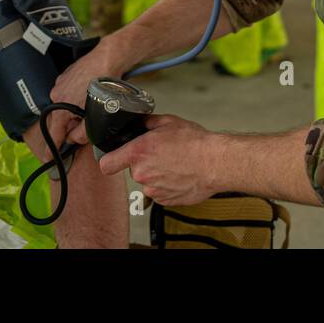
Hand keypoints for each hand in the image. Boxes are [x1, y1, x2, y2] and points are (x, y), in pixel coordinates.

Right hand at [22, 35, 127, 159]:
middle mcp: (56, 95)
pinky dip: (75, 98)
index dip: (52, 147)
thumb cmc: (103, 84)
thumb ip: (84, 132)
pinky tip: (88, 94)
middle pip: (60, 119)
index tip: (48, 157)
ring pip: (64, 106)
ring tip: (90, 104)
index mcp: (61, 107)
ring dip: (74, 110)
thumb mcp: (96, 115)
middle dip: (70, 125)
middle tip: (83, 126)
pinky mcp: (66, 76)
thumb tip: (74, 138)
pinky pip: (67, 93)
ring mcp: (60, 84)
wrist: (108, 57)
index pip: (54, 133)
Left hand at [99, 114, 222, 205]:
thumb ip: (148, 122)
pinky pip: (160, 192)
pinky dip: (168, 185)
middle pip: (134, 170)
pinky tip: (181, 175)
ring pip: (148, 181)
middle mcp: (142, 173)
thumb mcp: (169, 122)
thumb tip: (141, 123)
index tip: (113, 159)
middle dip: (146, 162)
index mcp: (139, 152)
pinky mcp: (165, 200)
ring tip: (176, 164)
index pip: (107, 164)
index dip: (109, 160)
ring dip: (158, 175)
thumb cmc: (196, 143)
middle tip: (164, 154)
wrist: (216, 163)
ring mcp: (153, 190)